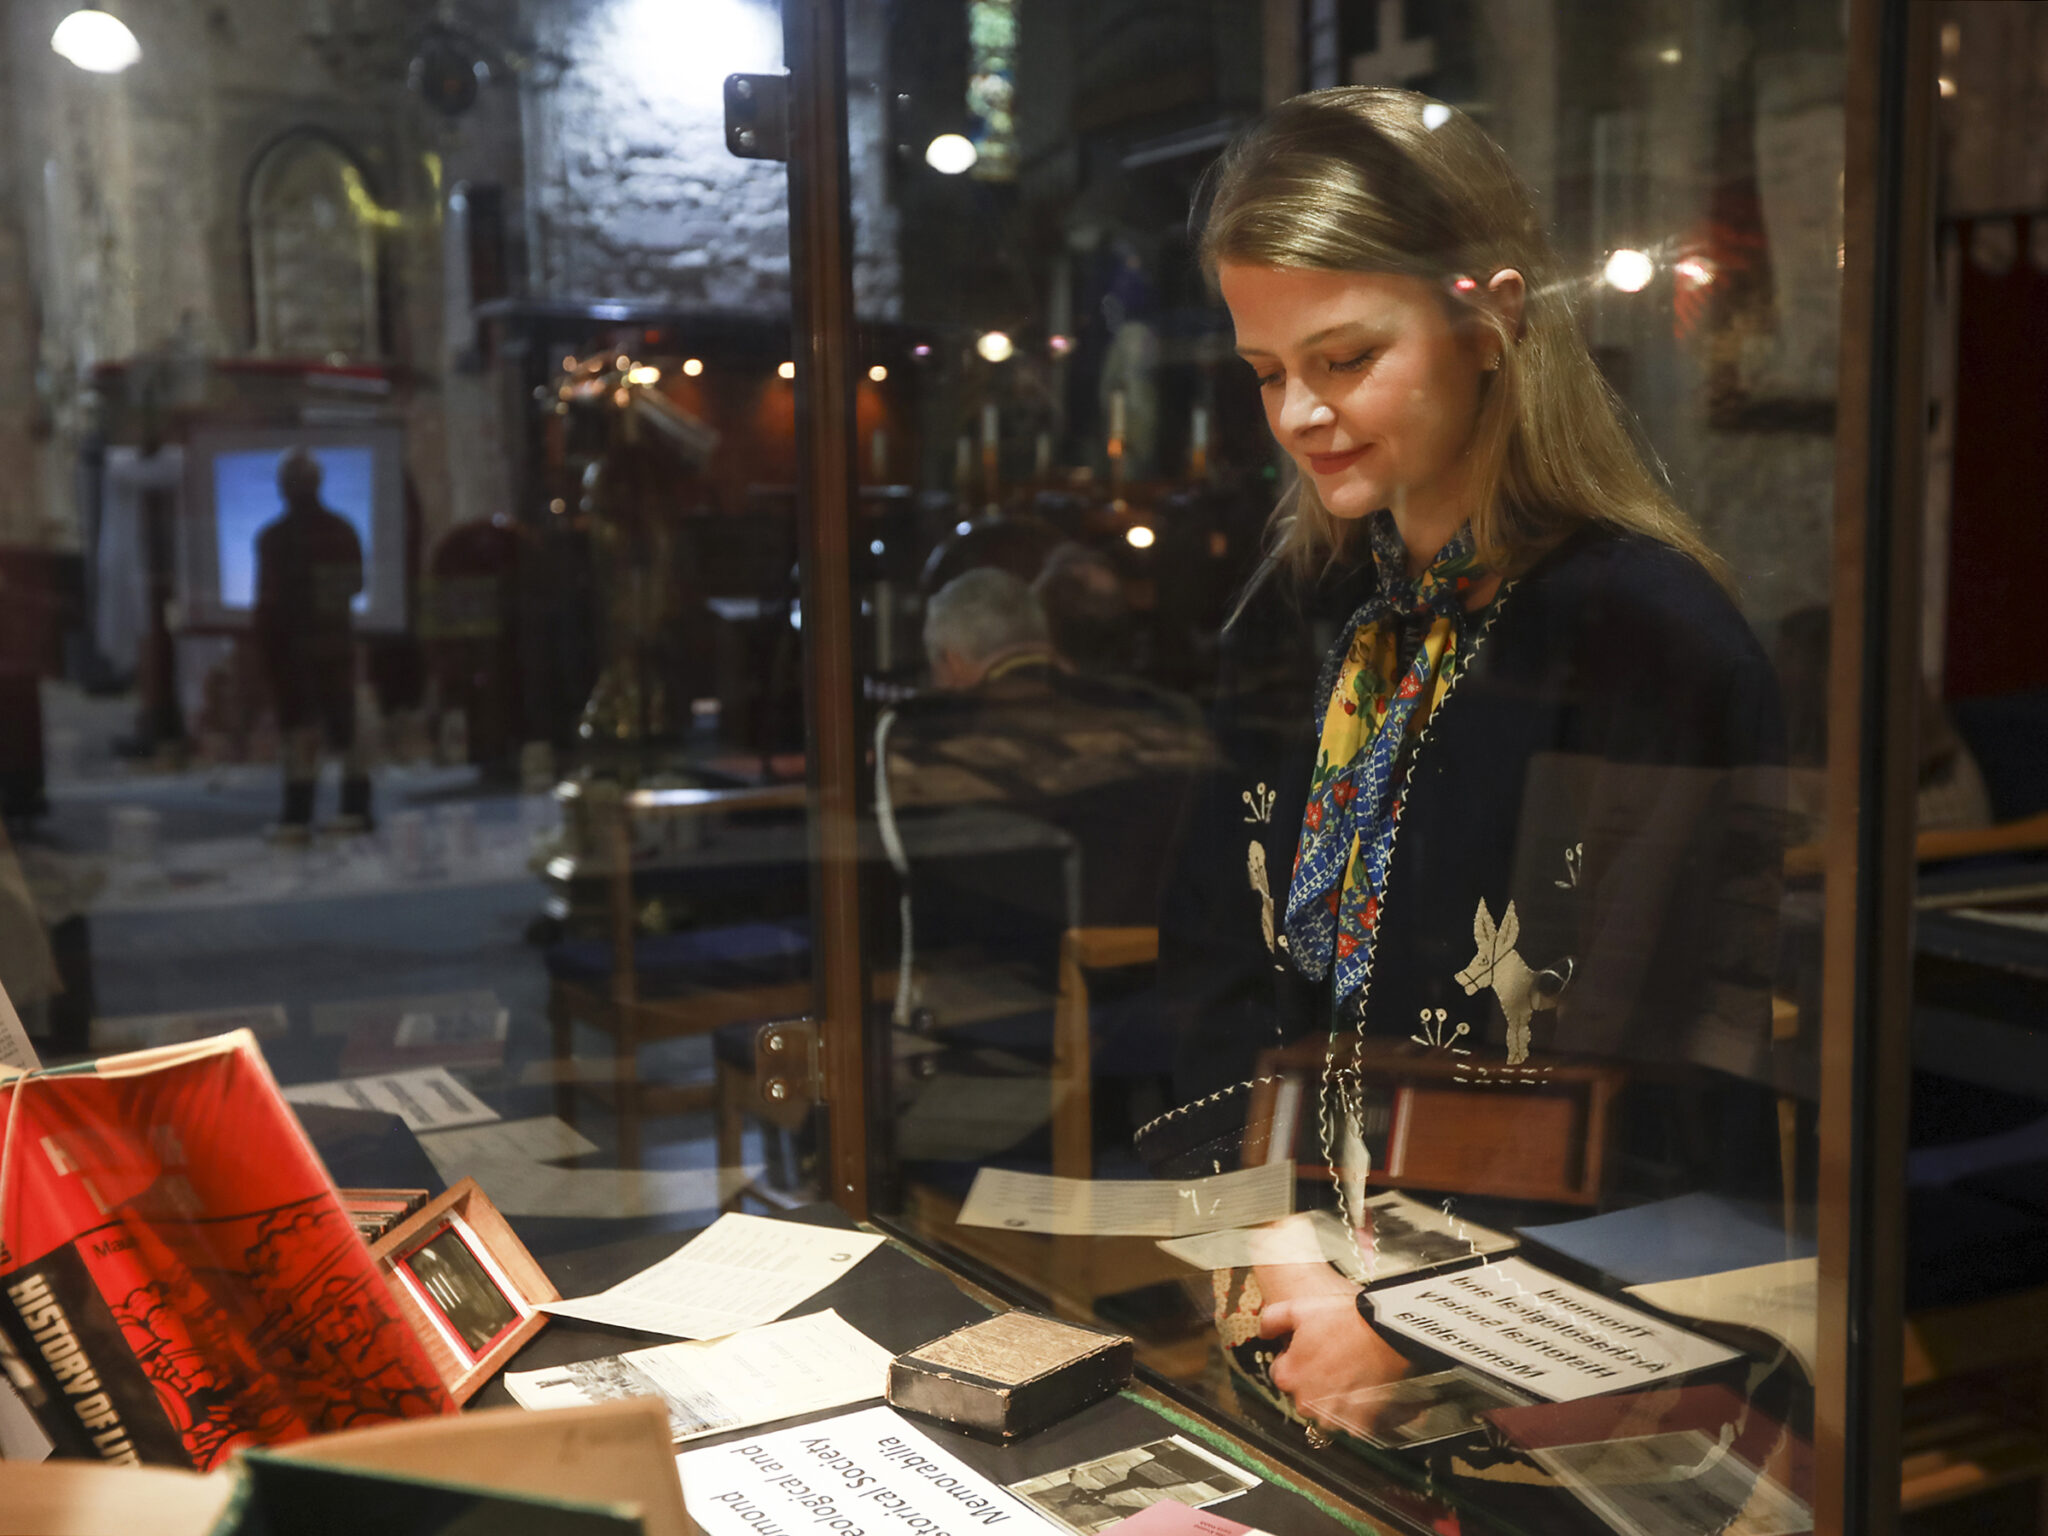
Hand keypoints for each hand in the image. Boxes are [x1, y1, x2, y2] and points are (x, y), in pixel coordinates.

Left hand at [1255, 1263, 1411, 1433]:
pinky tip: (1363, 1387)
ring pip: (1326, 1411)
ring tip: (1350, 1373)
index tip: (1312, 1349)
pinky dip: (1356, 1410)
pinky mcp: (1358, 1425)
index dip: (1296, 1359)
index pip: (1282, 1373)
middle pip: (1303, 1394)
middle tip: (1333, 1359)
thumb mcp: (1299, 1308)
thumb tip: (1263, 1332)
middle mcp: (1306, 1403)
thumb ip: (1272, 1320)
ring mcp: (1333, 1418)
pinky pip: (1351, 1422)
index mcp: (1287, 1377)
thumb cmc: (1346, 1321)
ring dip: (1333, 1398)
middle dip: (1313, 1380)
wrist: (1389, 1333)